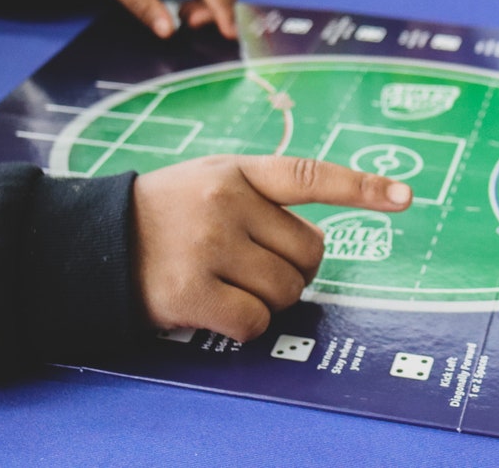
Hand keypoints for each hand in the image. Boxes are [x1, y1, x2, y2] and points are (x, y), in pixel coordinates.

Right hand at [133, 155, 412, 341]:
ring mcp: (208, 247)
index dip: (361, 187)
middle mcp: (227, 204)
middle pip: (309, 254)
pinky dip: (245, 326)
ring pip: (286, 292)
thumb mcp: (211, 181)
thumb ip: (261, 196)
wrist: (93, 241)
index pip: (310, 175)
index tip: (405, 197)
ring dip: (269, 300)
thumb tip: (317, 246)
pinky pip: (254, 323)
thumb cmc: (166, 213)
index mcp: (238, 172)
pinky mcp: (191, 292)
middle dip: (294, 269)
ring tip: (228, 284)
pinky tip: (215, 309)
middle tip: (256, 267)